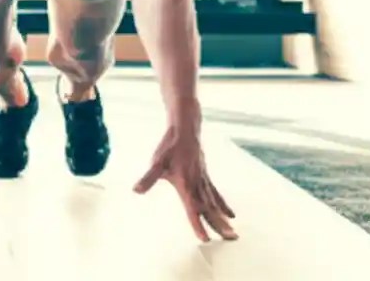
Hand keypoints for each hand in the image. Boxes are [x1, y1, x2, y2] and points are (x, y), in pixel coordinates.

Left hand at [134, 123, 236, 241]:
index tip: (205, 239)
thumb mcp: (156, 163)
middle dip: (219, 225)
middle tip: (231, 239)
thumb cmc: (169, 146)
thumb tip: (136, 190)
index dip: (198, 224)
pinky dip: (224, 205)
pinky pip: (217, 194)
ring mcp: (203, 181)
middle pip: (210, 209)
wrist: (184, 130)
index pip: (193, 209)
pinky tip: (231, 214)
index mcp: (186, 184)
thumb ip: (148, 178)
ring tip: (233, 233)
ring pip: (215, 204)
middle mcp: (197, 184)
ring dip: (224, 219)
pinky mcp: (206, 176)